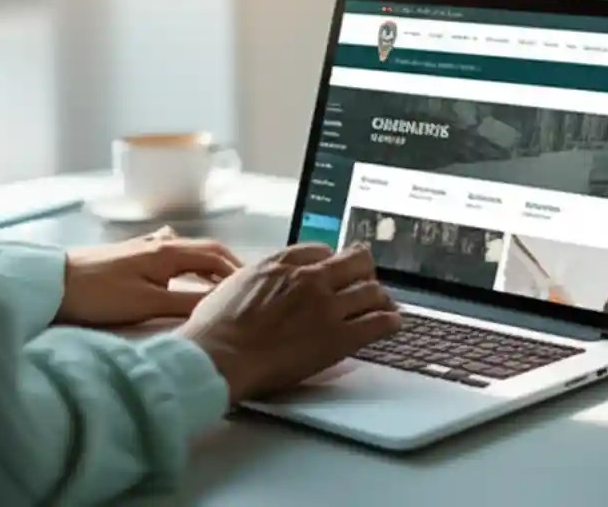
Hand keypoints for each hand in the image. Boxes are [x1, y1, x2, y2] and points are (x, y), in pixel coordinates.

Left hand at [56, 226, 240, 326]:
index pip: (216, 256)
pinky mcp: (130, 256)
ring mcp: (144, 247)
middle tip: (244, 287)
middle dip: (228, 266)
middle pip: (205, 249)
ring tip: (219, 284)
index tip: (253, 288)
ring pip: (188, 251)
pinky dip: (186, 262)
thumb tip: (219, 306)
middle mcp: (160, 243)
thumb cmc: (99, 294)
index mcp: (168, 251)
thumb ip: (185, 304)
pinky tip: (180, 271)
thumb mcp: (146, 304)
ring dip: (208, 265)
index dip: (238, 271)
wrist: (52, 283)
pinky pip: (170, 253)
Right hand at [176, 243, 400, 402]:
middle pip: (355, 262)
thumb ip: (257, 278)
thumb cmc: (214, 329)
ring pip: (372, 290)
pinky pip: (379, 322)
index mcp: (281, 264)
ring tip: (383, 304)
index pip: (321, 250)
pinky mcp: (338, 337)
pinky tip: (392, 323)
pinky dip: (391, 320)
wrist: (219, 357)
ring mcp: (326, 307)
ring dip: (379, 297)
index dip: (332, 260)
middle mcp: (309, 279)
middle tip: (366, 280)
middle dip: (363, 270)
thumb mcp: (232, 285)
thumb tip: (265, 283)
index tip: (336, 269)